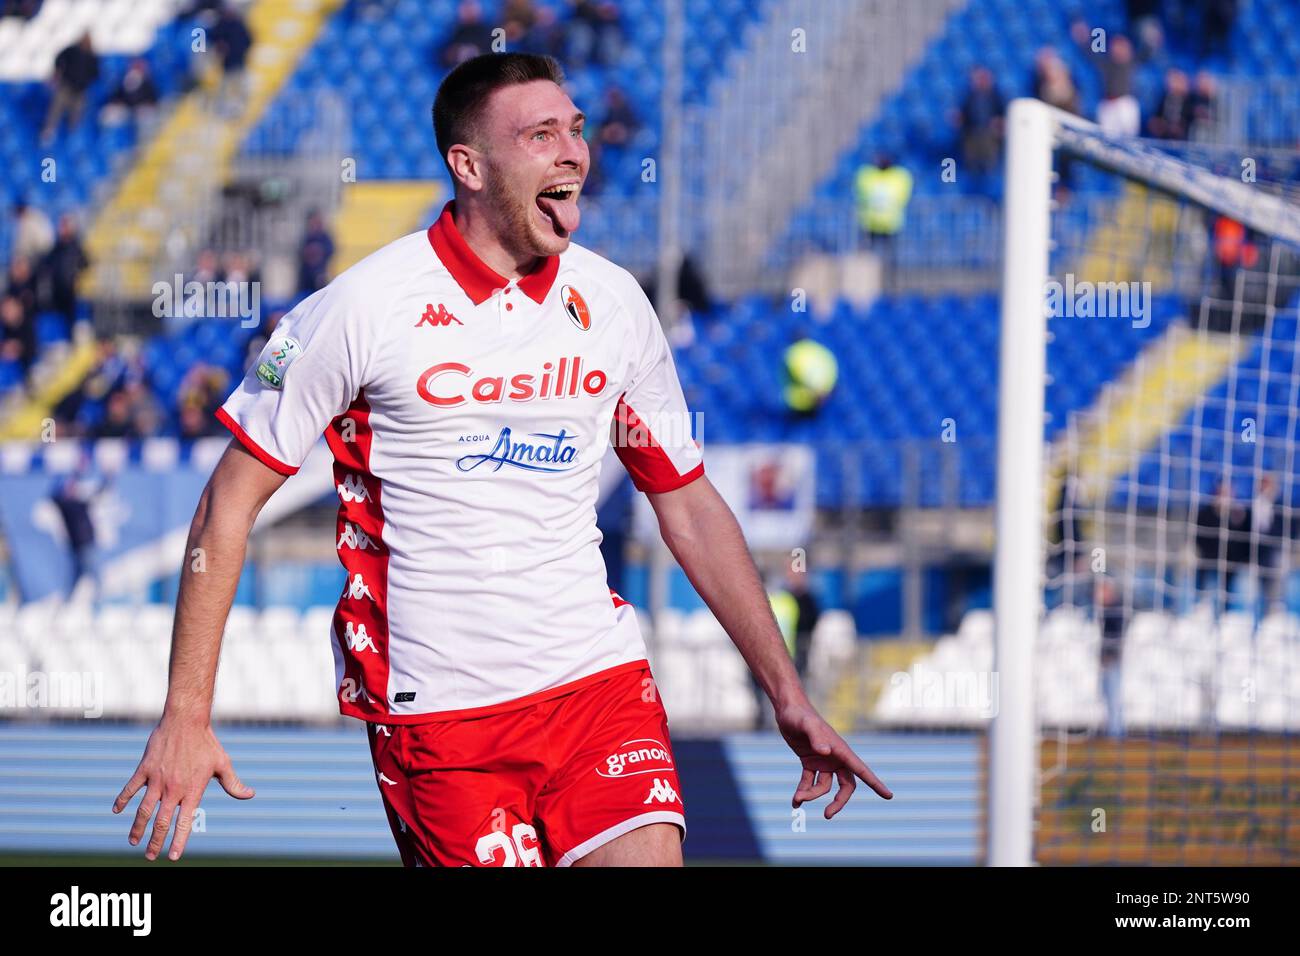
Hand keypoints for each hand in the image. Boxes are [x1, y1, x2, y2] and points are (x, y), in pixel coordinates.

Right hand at [111, 716, 253, 860]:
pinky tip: (117, 810)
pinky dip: (122, 800)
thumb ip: (233, 784)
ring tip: (133, 841)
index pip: (184, 822)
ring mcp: (157, 780)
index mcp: (192, 790)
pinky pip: (130, 788)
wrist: (186, 720)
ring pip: (143, 810)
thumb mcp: (223, 764)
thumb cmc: (207, 743)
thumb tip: (250, 795)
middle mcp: (173, 788)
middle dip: (155, 842)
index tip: (173, 857)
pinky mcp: (144, 769)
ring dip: (137, 828)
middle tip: (151, 856)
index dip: (178, 841)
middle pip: (161, 822)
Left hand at [776, 699, 891, 817]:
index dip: (876, 783)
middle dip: (838, 802)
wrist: (788, 709)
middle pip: (845, 786)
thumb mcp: (807, 725)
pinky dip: (803, 792)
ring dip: (811, 795)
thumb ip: (816, 737)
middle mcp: (835, 758)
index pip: (862, 770)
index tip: (888, 796)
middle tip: (827, 815)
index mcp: (841, 750)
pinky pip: (809, 782)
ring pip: (824, 787)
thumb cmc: (800, 716)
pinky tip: (795, 802)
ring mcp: (823, 761)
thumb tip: (826, 752)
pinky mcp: (810, 762)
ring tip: (797, 799)